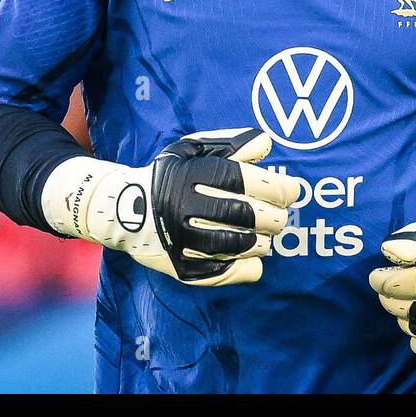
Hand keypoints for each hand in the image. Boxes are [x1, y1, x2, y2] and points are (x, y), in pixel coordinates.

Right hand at [43, 127, 300, 284]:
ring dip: (262, 243)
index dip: (276, 186)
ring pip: (237, 246)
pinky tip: (253, 260)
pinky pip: (223, 273)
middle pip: (245, 215)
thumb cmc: (170, 175)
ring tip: (266, 237)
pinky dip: (245, 268)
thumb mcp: (192, 149)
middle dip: (274, 217)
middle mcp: (184, 206)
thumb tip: (267, 144)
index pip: (244, 180)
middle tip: (281, 217)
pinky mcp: (180, 266)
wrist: (122, 210)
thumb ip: (231, 144)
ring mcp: (181, 240)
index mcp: (191, 174)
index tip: (294, 190)